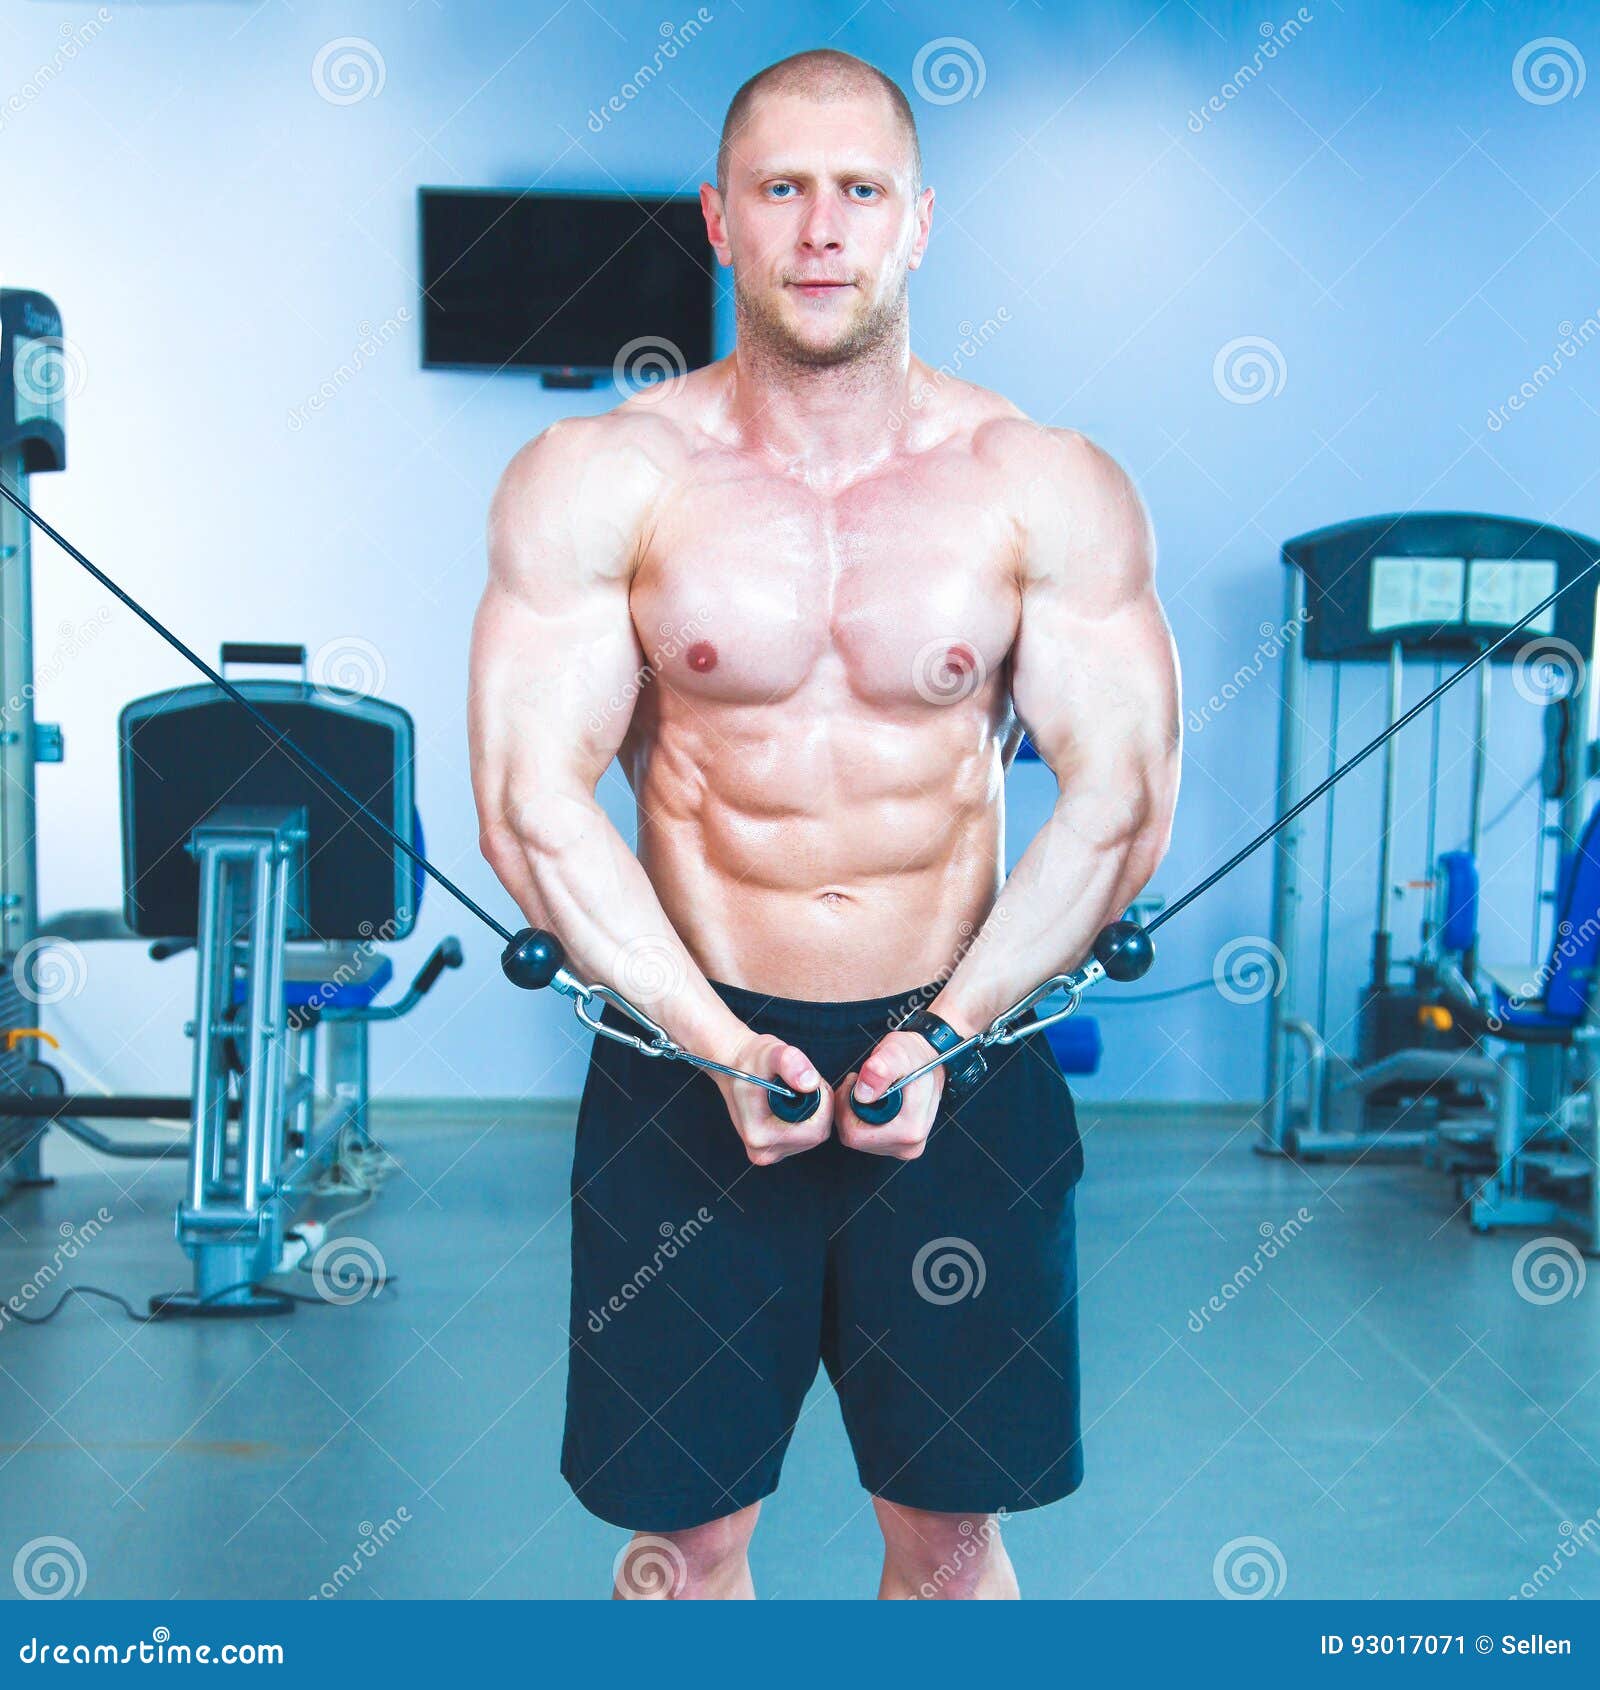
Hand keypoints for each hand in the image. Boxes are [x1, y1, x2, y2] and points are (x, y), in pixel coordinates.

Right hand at [708, 1028, 832, 1165]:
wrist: (734, 1066)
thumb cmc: (750, 1060)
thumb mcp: (770, 1053)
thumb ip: (790, 1063)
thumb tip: (811, 1083)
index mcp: (759, 1136)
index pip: (814, 1132)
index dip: (822, 1104)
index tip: (813, 1081)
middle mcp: (763, 1152)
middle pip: (816, 1135)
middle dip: (820, 1106)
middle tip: (805, 1081)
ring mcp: (769, 1153)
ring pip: (813, 1136)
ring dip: (815, 1110)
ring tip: (797, 1089)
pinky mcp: (775, 1149)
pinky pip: (806, 1136)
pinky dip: (808, 1117)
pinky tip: (796, 1100)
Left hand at [836, 1029, 945, 1159]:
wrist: (928, 1061)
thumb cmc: (913, 1056)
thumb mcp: (897, 1052)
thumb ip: (881, 1069)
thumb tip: (862, 1094)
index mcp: (910, 1129)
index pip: (856, 1133)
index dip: (847, 1106)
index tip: (855, 1081)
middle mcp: (908, 1146)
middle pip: (855, 1139)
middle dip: (849, 1109)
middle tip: (858, 1083)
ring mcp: (903, 1148)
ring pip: (858, 1139)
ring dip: (854, 1113)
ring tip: (868, 1089)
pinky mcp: (897, 1145)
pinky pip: (865, 1138)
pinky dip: (861, 1118)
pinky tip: (871, 1101)